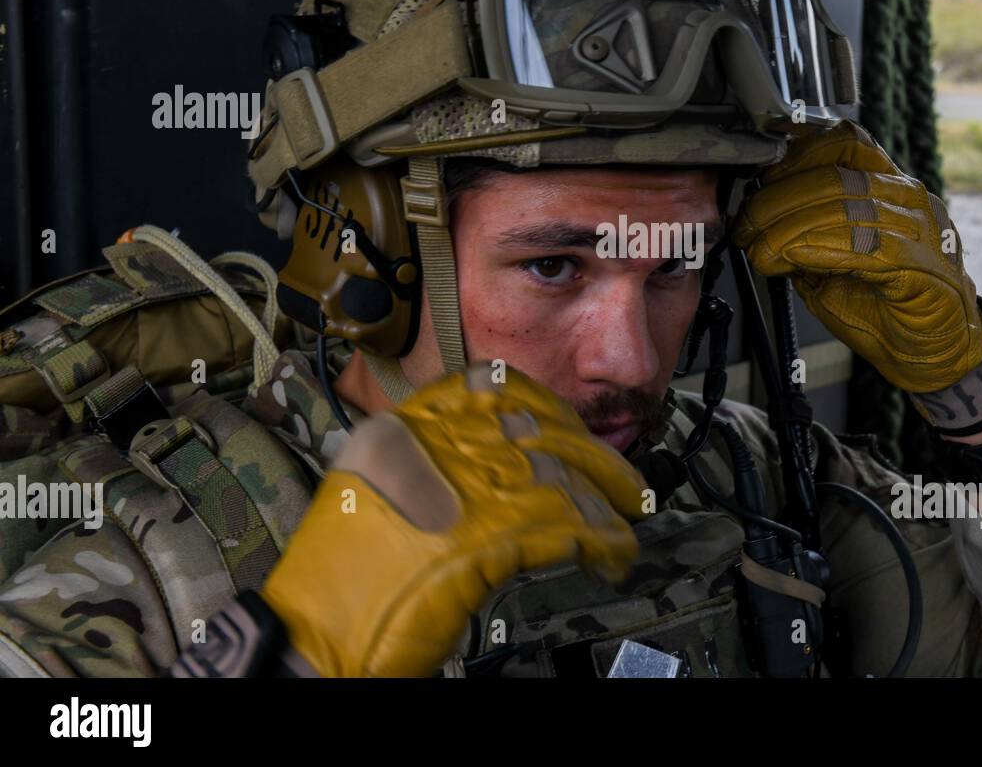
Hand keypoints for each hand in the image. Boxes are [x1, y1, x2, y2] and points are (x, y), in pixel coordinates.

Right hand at [261, 363, 645, 676]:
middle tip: (621, 478)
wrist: (320, 633)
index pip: (488, 385)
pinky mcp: (494, 536)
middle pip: (539, 427)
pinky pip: (568, 526)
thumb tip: (504, 463)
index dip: (541, 402)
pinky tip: (613, 552)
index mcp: (403, 426)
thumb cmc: (346, 576)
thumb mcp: (382, 493)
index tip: (568, 421)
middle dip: (589, 453)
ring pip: (561, 473)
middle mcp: (437, 443)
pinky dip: (600, 539)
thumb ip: (439, 467)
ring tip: (624, 516)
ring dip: (604, 497)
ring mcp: (465, 485)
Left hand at [733, 121, 981, 392]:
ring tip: (761, 249)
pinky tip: (793, 259)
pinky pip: (866, 246)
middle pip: (836, 175)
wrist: (930, 353)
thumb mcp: (828, 264)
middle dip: (778, 200)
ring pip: (846, 207)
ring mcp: (921, 228)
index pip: (844, 143)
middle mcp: (908, 197)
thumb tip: (757, 221)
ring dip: (790, 229)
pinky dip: (820, 249)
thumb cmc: (882, 306)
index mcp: (888, 185)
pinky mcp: (924, 266)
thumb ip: (802, 237)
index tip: (758, 183)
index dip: (795, 157)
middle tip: (747, 227)